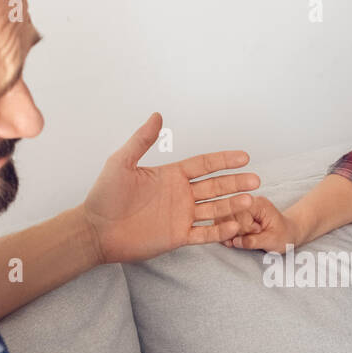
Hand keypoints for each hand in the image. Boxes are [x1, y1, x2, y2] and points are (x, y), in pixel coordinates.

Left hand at [81, 112, 258, 264]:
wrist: (96, 230)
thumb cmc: (104, 195)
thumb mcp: (121, 163)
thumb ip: (141, 140)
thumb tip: (157, 115)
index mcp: (171, 176)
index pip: (204, 165)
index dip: (224, 160)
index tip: (244, 156)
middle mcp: (180, 195)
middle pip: (215, 187)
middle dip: (236, 183)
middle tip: (255, 180)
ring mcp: (181, 216)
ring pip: (214, 210)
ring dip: (232, 205)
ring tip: (250, 201)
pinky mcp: (178, 236)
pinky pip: (204, 234)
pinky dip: (220, 231)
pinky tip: (234, 225)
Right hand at [216, 196, 299, 252]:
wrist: (286, 234)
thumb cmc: (283, 236)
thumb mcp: (273, 241)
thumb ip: (254, 241)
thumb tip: (236, 242)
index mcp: (259, 204)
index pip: (240, 213)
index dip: (246, 228)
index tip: (258, 232)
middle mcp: (247, 202)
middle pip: (228, 216)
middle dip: (237, 231)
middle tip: (251, 236)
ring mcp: (239, 209)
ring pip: (222, 221)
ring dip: (229, 234)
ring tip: (242, 240)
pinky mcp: (233, 216)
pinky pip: (222, 224)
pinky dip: (226, 235)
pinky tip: (233, 241)